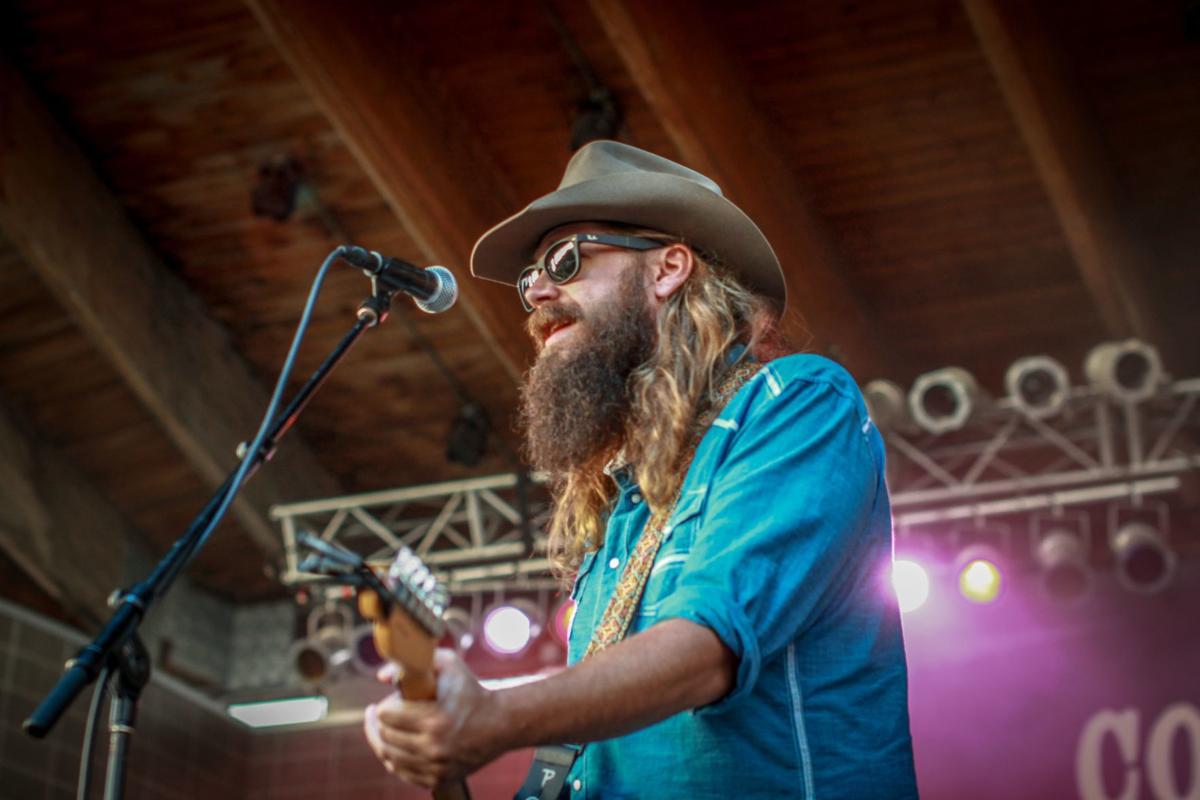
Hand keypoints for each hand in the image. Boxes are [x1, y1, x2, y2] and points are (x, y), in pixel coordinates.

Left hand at [364, 649, 499, 788]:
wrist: (501, 724)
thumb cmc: (472, 691)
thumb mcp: (449, 664)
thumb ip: (414, 662)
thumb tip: (381, 678)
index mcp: (434, 719)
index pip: (386, 715)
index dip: (386, 704)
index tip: (394, 700)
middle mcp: (433, 747)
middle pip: (384, 736)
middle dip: (382, 722)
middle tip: (389, 712)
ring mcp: (435, 767)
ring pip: (389, 756)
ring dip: (384, 740)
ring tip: (386, 728)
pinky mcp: (438, 779)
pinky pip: (401, 772)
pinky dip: (395, 759)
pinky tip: (396, 745)